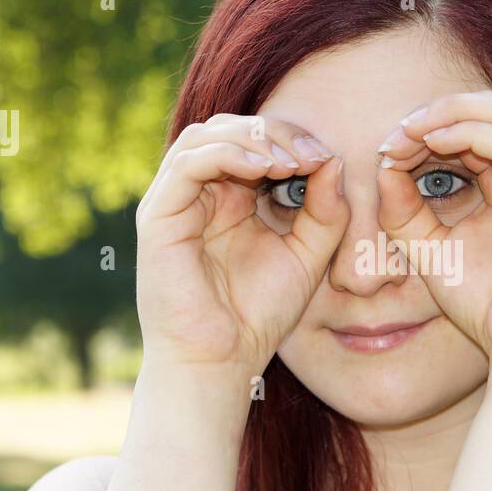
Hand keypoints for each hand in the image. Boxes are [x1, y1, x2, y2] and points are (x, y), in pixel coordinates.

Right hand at [135, 115, 347, 373]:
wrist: (221, 361)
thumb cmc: (258, 315)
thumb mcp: (308, 255)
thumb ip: (325, 210)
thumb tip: (333, 159)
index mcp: (230, 198)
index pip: (256, 142)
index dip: (292, 139)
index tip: (327, 158)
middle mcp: (200, 193)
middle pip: (231, 129)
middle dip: (275, 132)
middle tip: (311, 152)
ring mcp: (175, 201)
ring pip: (206, 136)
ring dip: (252, 138)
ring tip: (289, 160)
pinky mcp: (158, 215)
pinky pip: (188, 163)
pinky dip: (227, 154)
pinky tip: (262, 168)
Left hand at [376, 90, 491, 355]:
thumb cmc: (489, 305)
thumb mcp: (431, 249)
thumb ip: (405, 211)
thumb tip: (383, 167)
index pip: (477, 129)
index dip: (430, 128)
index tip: (388, 147)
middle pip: (491, 108)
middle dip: (438, 112)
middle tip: (396, 132)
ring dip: (448, 115)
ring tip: (407, 133)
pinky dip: (465, 133)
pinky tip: (430, 144)